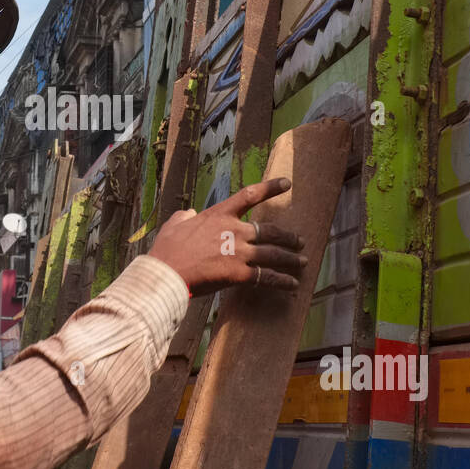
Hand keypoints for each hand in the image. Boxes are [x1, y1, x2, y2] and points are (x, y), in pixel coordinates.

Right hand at [147, 178, 305, 296]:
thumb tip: (188, 213)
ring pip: (273, 254)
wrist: (167, 273)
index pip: (250, 195)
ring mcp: (238, 252)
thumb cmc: (167, 250)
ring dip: (290, 258)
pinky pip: (266, 277)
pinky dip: (282, 281)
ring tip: (302, 262)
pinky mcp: (239, 274)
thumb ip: (184, 216)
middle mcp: (234, 230)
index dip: (270, 188)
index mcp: (219, 214)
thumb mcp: (174, 224)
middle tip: (299, 241)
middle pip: (270, 231)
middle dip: (288, 237)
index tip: (286, 183)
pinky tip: (292, 284)